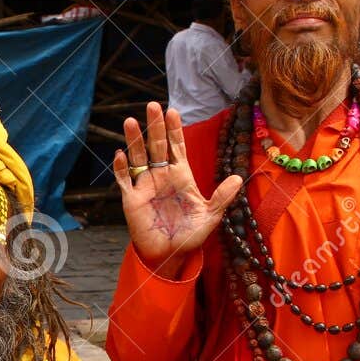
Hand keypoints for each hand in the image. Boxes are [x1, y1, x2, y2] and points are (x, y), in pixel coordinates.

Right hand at [114, 102, 242, 274]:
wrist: (170, 255)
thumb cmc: (190, 236)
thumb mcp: (210, 216)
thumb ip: (222, 197)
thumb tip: (238, 179)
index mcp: (181, 176)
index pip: (177, 147)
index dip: (174, 130)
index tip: (173, 111)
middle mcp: (162, 176)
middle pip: (157, 145)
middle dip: (155, 126)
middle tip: (152, 105)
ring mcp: (145, 186)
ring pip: (138, 157)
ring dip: (134, 139)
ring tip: (131, 121)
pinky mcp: (131, 199)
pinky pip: (124, 180)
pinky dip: (121, 168)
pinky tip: (121, 154)